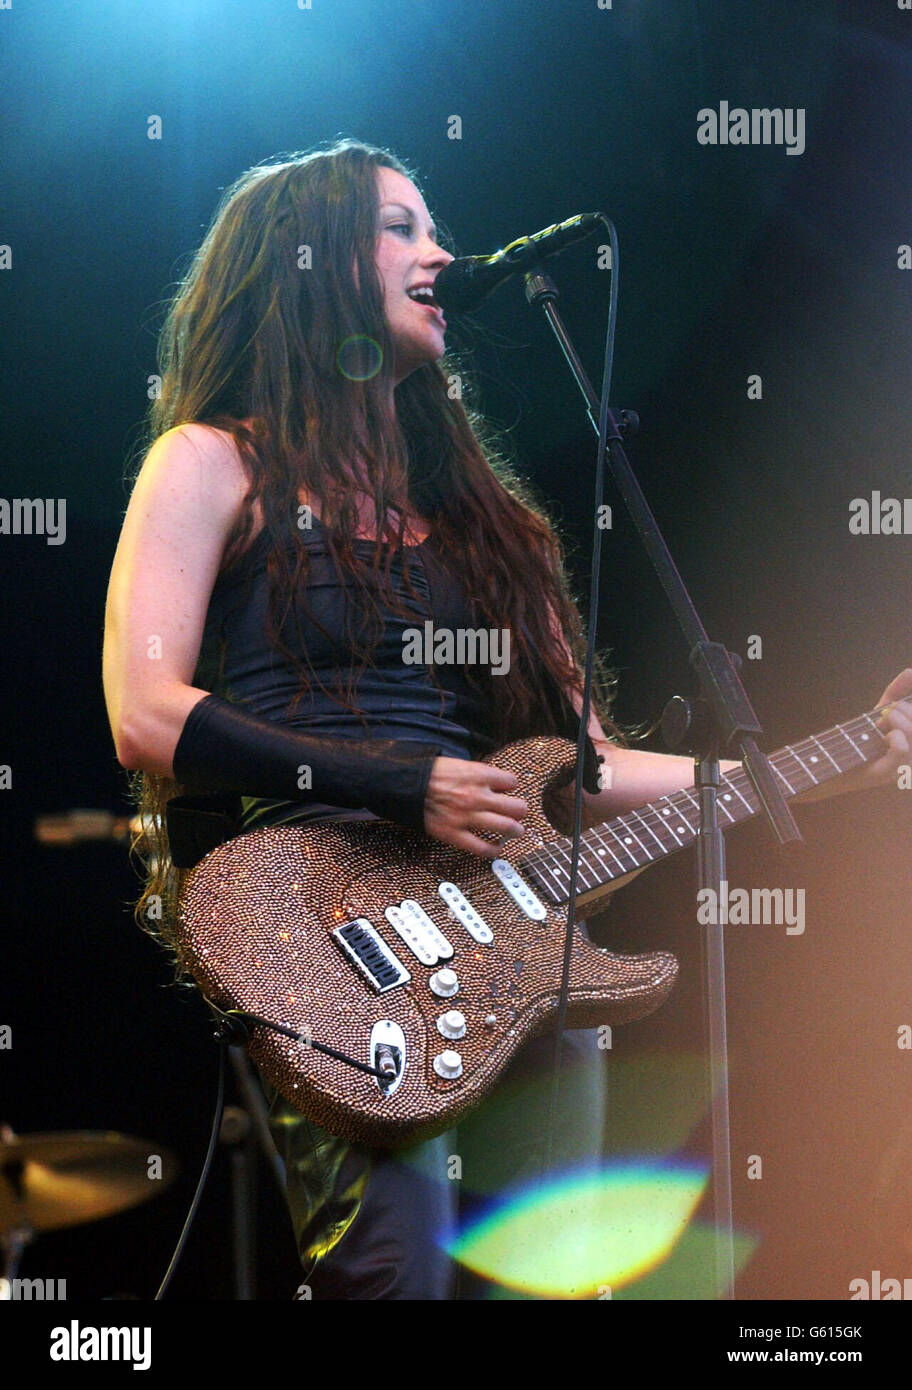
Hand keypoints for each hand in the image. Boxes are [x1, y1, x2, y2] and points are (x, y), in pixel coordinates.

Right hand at [424, 757, 527, 857]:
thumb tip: (491, 781)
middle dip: (520, 810)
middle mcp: (478, 796)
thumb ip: (477, 773)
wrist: (404, 784)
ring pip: (507, 827)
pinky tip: (496, 848)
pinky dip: (493, 851)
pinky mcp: (454, 834)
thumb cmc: (427, 772)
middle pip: (517, 807)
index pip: (512, 782)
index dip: (511, 787)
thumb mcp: (457, 763)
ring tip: (514, 831)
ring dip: (515, 830)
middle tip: (517, 813)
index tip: (507, 791)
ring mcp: (468, 817)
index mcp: (479, 775)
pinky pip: (481, 848)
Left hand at [843, 667, 911, 792]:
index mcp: (911, 740)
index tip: (890, 708)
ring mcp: (906, 768)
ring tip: (879, 726)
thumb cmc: (858, 740)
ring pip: (911, 730)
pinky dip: (891, 736)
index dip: (908, 702)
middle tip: (882, 719)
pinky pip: (902, 747)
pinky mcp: (890, 774)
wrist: (831, 764)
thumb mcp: (880, 712)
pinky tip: (883, 739)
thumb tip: (910, 671)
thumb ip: (897, 692)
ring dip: (891, 718)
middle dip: (899, 709)